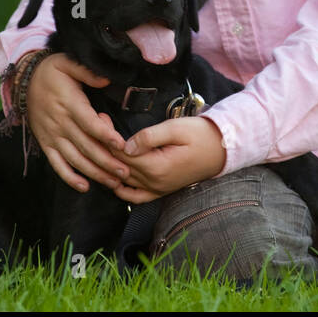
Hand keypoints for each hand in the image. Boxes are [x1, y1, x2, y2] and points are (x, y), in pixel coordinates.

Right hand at [24, 53, 129, 192]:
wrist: (24, 81)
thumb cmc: (51, 72)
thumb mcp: (67, 63)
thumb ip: (87, 71)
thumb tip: (107, 79)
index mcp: (69, 104)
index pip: (89, 123)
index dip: (105, 135)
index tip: (122, 145)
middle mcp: (60, 123)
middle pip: (86, 146)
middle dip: (107, 161)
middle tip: (126, 172)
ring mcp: (52, 136)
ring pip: (75, 159)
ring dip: (94, 173)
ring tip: (113, 182)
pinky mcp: (46, 144)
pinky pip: (57, 164)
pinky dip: (69, 177)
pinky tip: (84, 187)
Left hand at [110, 117, 227, 204]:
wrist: (222, 150)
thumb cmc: (200, 135)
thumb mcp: (175, 129)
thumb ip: (149, 137)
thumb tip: (126, 145)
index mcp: (156, 167)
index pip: (122, 153)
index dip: (108, 136)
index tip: (99, 119)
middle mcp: (154, 183)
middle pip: (119, 167)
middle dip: (105, 147)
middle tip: (94, 127)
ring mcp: (158, 189)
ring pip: (123, 181)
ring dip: (110, 165)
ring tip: (100, 146)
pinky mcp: (162, 190)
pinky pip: (136, 197)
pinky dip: (122, 190)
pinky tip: (113, 179)